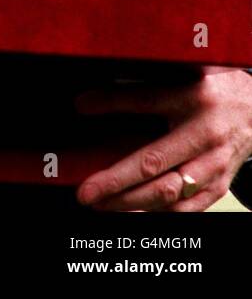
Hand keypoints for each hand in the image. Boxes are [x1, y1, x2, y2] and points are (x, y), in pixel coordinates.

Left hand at [75, 67, 251, 210]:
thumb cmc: (212, 96)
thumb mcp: (178, 84)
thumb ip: (134, 93)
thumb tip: (83, 103)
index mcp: (194, 101)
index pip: (146, 101)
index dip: (111, 103)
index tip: (80, 107)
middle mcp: (205, 138)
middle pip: (156, 165)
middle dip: (116, 182)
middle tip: (85, 192)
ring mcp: (214, 167)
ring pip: (169, 193)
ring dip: (131, 203)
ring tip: (100, 204)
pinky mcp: (218, 187)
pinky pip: (186, 210)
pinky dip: (157, 214)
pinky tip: (130, 213)